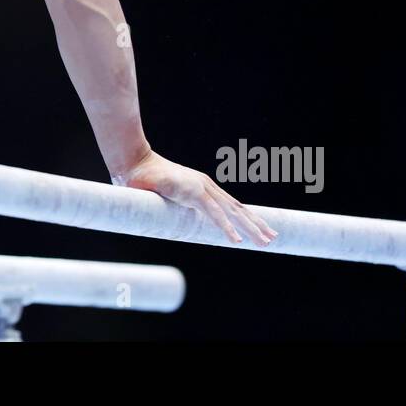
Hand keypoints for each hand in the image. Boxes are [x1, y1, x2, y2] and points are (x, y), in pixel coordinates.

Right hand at [118, 150, 277, 246]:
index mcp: (201, 187)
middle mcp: (206, 187)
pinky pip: (213, 214)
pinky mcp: (193, 193)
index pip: (229, 205)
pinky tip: (237, 241)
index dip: (245, 217)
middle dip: (256, 224)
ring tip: (265, 242)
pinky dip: (226, 227)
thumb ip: (169, 207)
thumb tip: (163, 220)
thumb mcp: (162, 196)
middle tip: (273, 239)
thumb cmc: (142, 179)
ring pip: (231, 212)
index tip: (260, 228)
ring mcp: (201, 188)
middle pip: (237, 208)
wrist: (132, 163)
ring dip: (250, 228)